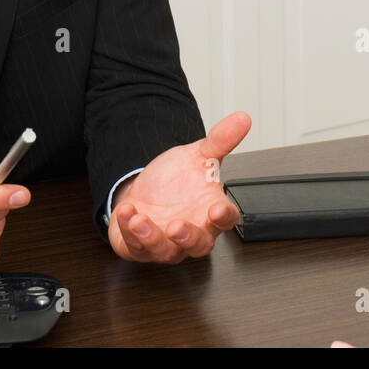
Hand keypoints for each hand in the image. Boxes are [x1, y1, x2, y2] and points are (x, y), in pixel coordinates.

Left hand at [108, 111, 250, 263]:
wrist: (146, 192)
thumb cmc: (177, 181)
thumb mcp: (197, 156)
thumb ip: (220, 140)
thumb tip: (242, 117)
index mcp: (210, 212)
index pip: (225, 220)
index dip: (224, 216)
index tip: (217, 209)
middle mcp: (192, 232)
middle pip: (199, 246)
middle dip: (188, 238)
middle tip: (177, 227)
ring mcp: (166, 243)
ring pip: (165, 251)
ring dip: (152, 237)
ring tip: (140, 220)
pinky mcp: (141, 247)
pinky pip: (136, 245)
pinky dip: (129, 231)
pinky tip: (127, 211)